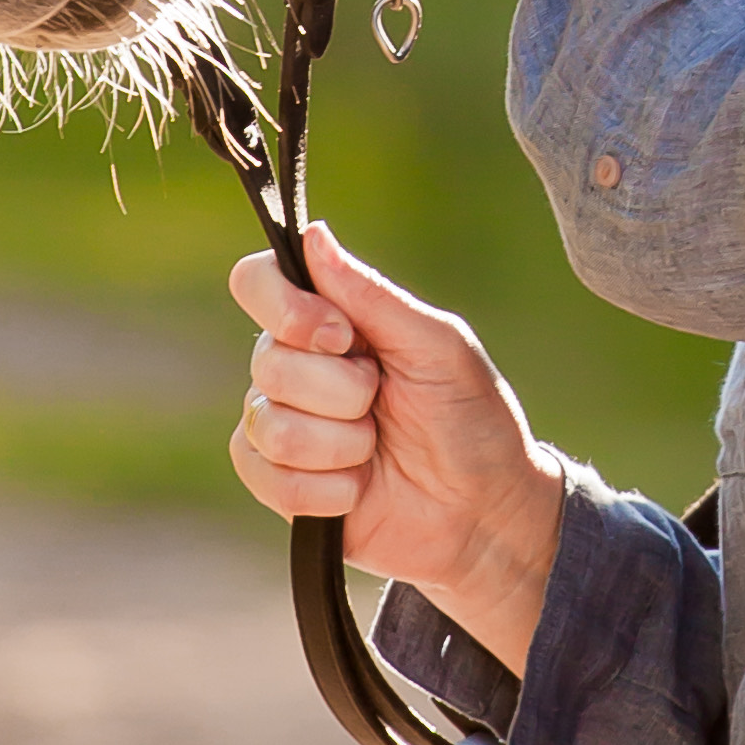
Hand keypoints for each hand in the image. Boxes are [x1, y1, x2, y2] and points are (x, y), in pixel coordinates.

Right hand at [229, 222, 564, 670]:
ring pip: (267, 424)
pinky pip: (266, 477)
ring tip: (377, 448)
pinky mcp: (281, 485)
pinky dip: (327, 489)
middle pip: (268, 361)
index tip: (341, 335)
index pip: (259, 283)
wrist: (485, 510)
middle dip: (342, 390)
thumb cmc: (471, 418)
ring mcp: (283, 426)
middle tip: (384, 402)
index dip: (287, 308)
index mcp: (331, 321)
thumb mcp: (437, 346)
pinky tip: (360, 488)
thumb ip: (372, 295)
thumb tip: (314, 235)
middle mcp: (295, 367)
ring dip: (340, 444)